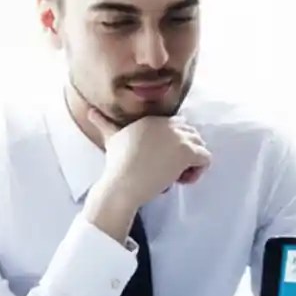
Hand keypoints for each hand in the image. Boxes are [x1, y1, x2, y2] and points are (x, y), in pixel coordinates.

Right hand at [87, 106, 211, 210]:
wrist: (122, 183)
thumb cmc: (117, 166)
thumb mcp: (111, 139)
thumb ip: (104, 123)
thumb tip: (90, 111)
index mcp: (153, 119)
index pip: (178, 126)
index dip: (174, 145)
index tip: (162, 160)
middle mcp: (168, 124)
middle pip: (192, 135)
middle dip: (185, 153)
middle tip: (169, 170)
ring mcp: (179, 137)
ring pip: (201, 146)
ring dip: (192, 163)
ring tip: (175, 176)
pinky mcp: (187, 152)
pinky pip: (206, 159)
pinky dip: (198, 172)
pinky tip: (180, 180)